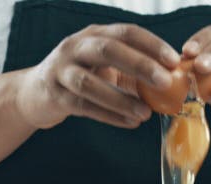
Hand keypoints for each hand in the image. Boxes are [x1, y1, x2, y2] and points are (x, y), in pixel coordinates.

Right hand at [16, 24, 180, 129]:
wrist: (36, 93)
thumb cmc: (80, 77)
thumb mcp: (103, 65)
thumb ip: (132, 70)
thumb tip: (172, 82)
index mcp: (93, 34)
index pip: (125, 32)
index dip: (151, 44)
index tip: (174, 60)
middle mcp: (74, 47)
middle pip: (107, 50)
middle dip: (139, 64)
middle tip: (164, 81)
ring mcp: (61, 71)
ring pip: (90, 83)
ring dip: (121, 99)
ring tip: (145, 114)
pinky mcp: (55, 95)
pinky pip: (83, 106)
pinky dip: (109, 116)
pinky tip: (129, 124)